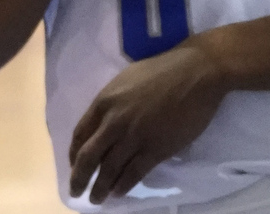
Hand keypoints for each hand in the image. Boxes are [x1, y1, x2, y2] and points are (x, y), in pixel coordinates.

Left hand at [69, 39, 226, 203]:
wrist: (195, 73)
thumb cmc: (162, 71)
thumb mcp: (126, 80)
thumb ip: (112, 103)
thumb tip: (105, 123)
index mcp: (105, 101)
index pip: (80, 134)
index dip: (73, 154)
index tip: (74, 165)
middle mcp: (114, 121)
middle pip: (88, 157)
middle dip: (79, 178)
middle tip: (75, 191)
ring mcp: (134, 137)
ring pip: (109, 170)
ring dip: (100, 188)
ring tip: (96, 199)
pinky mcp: (155, 150)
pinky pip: (133, 174)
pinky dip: (122, 187)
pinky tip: (117, 193)